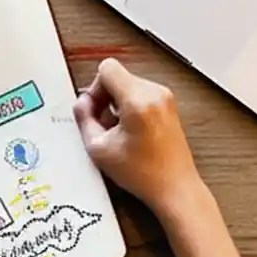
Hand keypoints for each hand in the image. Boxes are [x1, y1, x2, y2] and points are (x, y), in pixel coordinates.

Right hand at [73, 58, 203, 213]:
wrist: (174, 187)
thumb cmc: (143, 174)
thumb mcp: (99, 149)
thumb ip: (83, 119)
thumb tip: (81, 103)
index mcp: (138, 100)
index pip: (108, 69)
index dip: (94, 88)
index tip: (94, 109)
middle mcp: (155, 93)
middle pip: (118, 76)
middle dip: (104, 98)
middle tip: (102, 124)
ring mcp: (164, 98)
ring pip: (128, 85)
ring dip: (117, 103)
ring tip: (116, 131)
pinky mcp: (168, 105)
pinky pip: (141, 94)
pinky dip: (130, 107)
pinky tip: (129, 132)